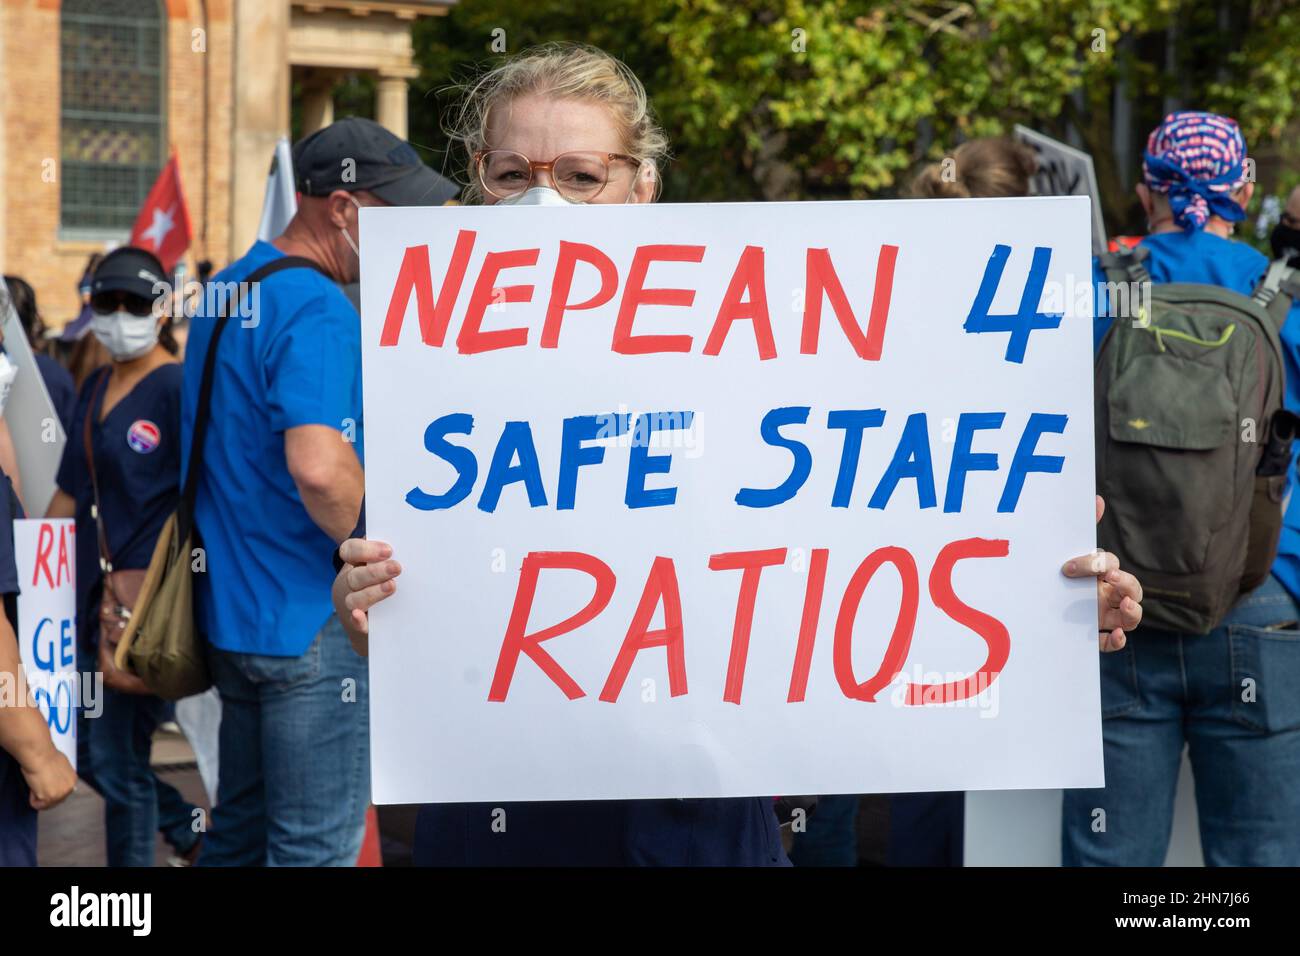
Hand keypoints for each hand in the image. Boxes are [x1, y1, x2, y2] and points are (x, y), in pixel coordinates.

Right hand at [22, 746, 75, 809]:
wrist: (40, 755)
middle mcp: (69, 789)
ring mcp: (60, 794)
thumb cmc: (46, 757)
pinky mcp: (50, 798)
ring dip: (38, 795)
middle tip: (40, 781)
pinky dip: (31, 797)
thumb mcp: (61, 765)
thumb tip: (57, 780)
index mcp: (73, 780)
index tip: (45, 781)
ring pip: (44, 804)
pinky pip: (36, 804)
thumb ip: (61, 775)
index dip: (49, 788)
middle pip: (54, 801)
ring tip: (38, 781)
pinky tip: (35, 785)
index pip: (61, 793)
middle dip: (44, 794)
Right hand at [332, 538, 400, 653]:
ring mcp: (353, 604)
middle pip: (354, 576)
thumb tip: (419, 544)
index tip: (389, 551)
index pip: (349, 551)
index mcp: (356, 562)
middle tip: (397, 568)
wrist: (383, 614)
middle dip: (375, 572)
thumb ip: (398, 552)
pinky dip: (357, 620)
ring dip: (372, 592)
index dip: (365, 550)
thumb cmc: (393, 577)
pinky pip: (356, 623)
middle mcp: (351, 582)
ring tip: (392, 587)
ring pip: (354, 599)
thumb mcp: (390, 562)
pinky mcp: (361, 624)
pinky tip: (359, 615)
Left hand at [1061, 495, 1142, 651]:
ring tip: (1125, 608)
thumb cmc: (1054, 574)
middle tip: (1111, 579)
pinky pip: (1112, 641)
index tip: (1070, 566)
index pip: (1111, 564)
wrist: (1030, 603)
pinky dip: (1117, 641)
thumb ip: (1081, 528)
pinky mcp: (1094, 636)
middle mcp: (1107, 594)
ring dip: (1133, 612)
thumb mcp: (1062, 552)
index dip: (1098, 563)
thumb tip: (1097, 499)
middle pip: (1133, 589)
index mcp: (1100, 573)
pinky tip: (1114, 636)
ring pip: (1131, 617)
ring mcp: (1104, 616)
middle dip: (1127, 583)